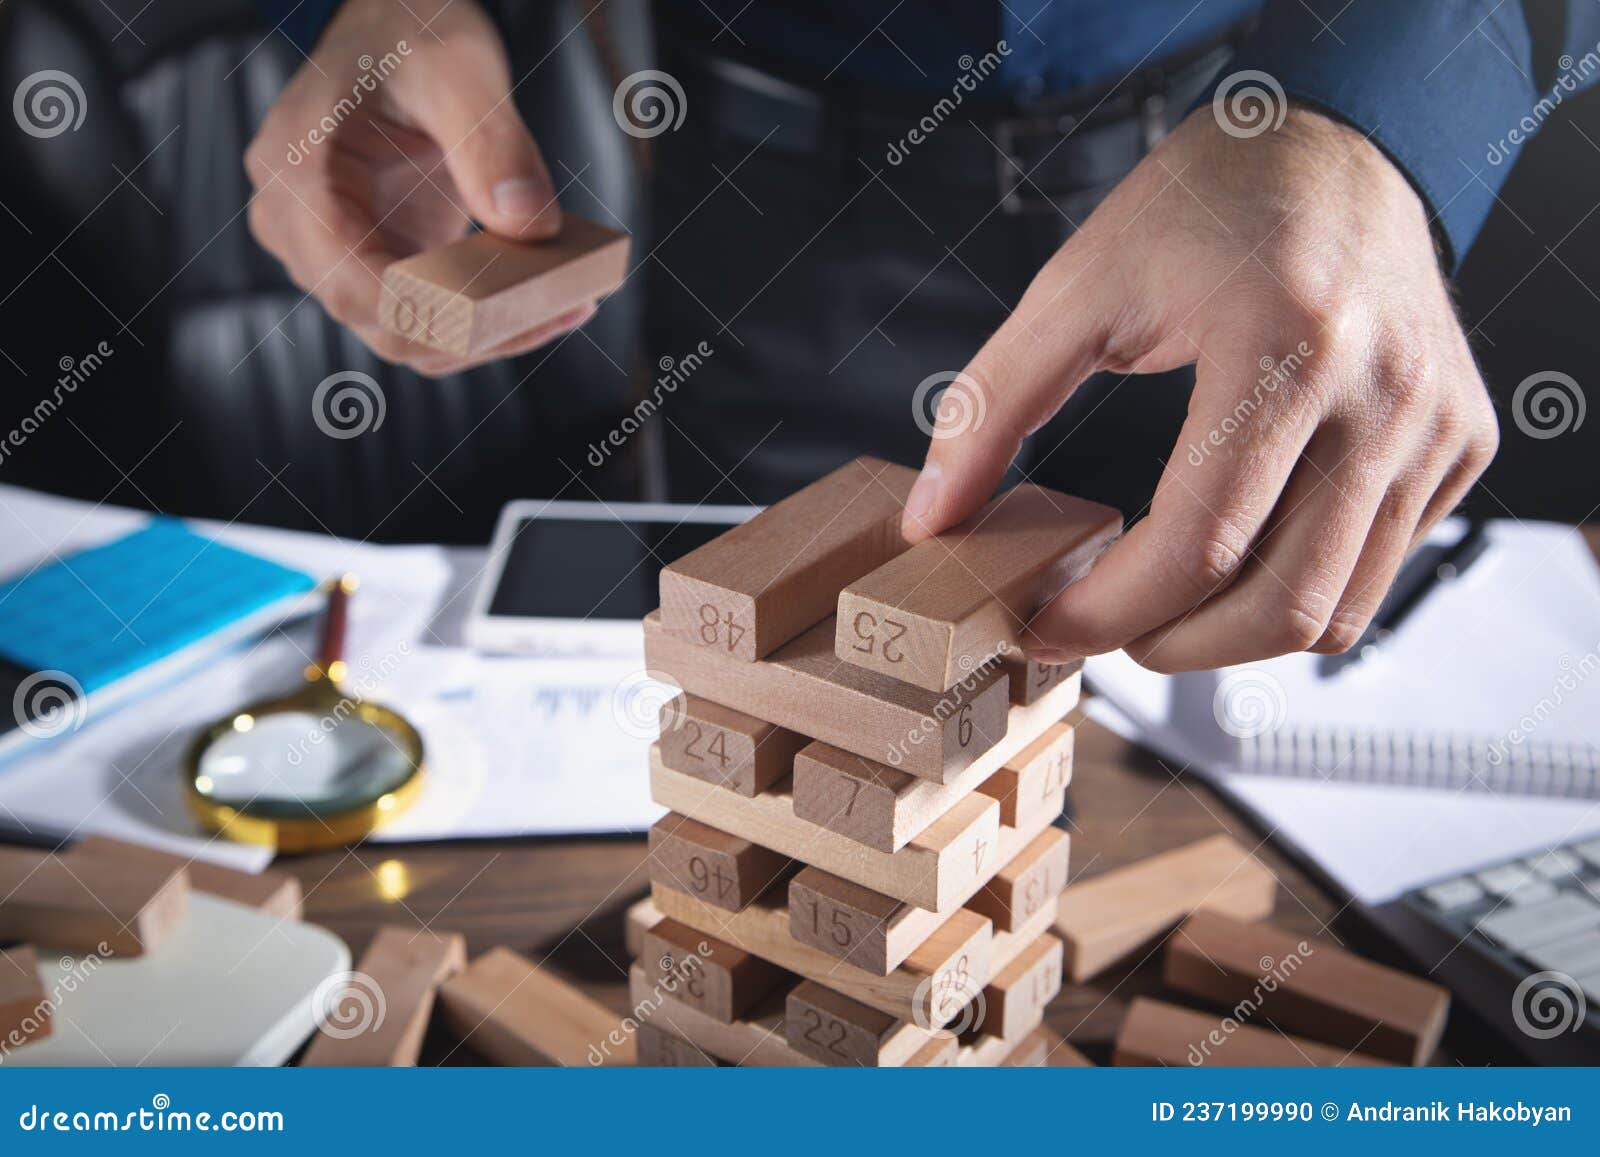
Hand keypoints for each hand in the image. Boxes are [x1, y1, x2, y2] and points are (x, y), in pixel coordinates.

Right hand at [244, 0, 593, 374]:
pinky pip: (425, 314)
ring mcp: (332, 249)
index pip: (354, 284)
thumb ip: (492, 145)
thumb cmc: (408, 29)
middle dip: (478, 330)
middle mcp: (297, 225)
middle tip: (564, 308)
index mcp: (295, 174)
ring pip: (408, 334)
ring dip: (488, 333)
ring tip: (567, 305)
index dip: (434, 313)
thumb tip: (531, 229)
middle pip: (385, 323)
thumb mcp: (458, 68)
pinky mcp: (372, 259)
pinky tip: (544, 299)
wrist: (396, 26)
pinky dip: (483, 318)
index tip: (514, 310)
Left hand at [902, 107, 1498, 672]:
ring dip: (1230, 637)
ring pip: (1335, 612)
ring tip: (1155, 599)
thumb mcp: (1077, 285)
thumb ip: (991, 405)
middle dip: (1166, 646)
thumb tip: (932, 520)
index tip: (1041, 625)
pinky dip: (1295, 590)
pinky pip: (1376, 569)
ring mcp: (1437, 427)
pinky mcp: (1462, 445)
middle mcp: (1384, 396)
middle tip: (1096, 625)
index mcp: (1287, 344)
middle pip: (1278, 606)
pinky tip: (1230, 550)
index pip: (1198, 544)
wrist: (1336, 148)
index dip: (1105, 612)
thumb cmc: (1204, 206)